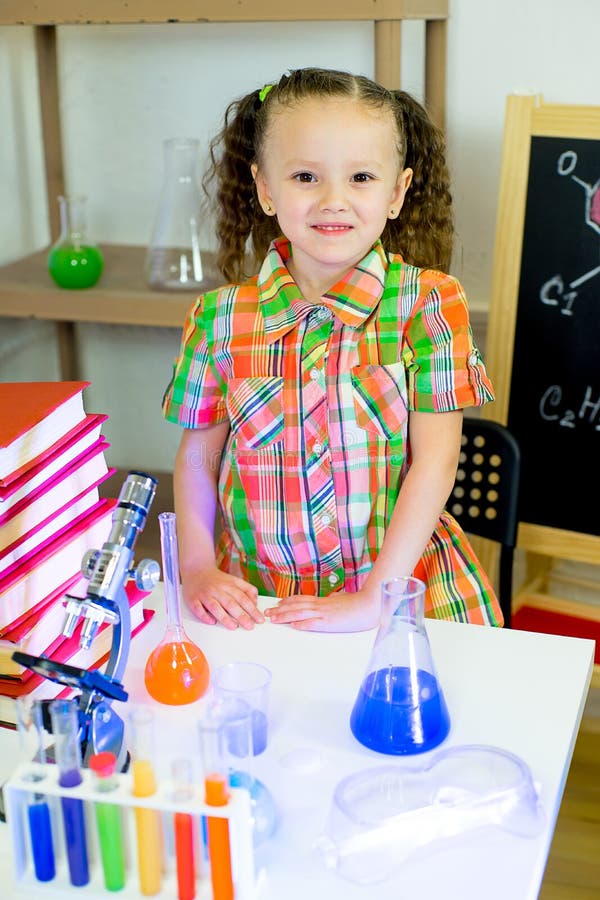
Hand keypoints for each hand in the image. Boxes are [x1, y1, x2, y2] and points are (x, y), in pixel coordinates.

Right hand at [182, 566, 262, 630]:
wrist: (196, 569)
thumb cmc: (217, 579)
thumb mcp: (234, 580)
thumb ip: (247, 589)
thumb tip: (255, 603)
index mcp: (228, 584)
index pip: (243, 598)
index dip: (252, 609)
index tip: (259, 619)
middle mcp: (217, 589)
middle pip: (230, 603)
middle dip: (241, 616)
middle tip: (250, 626)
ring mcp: (204, 594)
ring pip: (215, 607)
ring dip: (224, 618)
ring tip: (234, 627)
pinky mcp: (192, 599)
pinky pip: (198, 609)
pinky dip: (204, 616)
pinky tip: (212, 622)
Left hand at [264, 588, 379, 632]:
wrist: (369, 605)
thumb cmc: (357, 603)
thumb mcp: (342, 598)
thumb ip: (335, 599)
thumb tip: (332, 598)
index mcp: (322, 600)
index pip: (300, 599)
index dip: (287, 601)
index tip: (276, 604)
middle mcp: (320, 605)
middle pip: (295, 606)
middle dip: (280, 610)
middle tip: (267, 613)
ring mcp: (324, 613)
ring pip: (300, 614)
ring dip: (285, 616)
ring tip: (273, 619)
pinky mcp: (330, 622)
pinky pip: (314, 623)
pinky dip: (303, 624)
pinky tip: (294, 626)